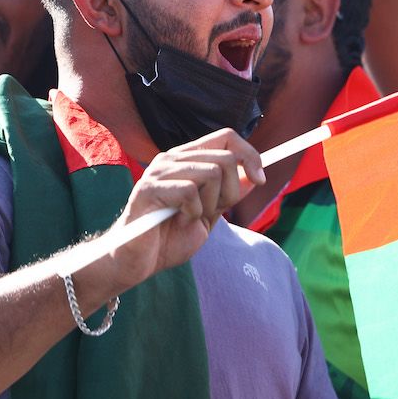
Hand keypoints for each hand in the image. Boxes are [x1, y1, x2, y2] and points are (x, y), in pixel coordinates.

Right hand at [107, 128, 264, 288]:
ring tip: (193, 218)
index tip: (260, 179)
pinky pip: (190, 192)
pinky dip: (193, 213)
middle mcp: (172, 158)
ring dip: (211, 204)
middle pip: (225, 157)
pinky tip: (180, 221)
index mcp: (186, 159)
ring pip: (211, 172)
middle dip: (232, 191)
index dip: (249, 155)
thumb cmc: (169, 238)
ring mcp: (159, 171)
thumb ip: (228, 194)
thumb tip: (254, 175)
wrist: (137, 262)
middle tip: (214, 212)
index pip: (226, 136)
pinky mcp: (149, 188)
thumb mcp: (210, 214)